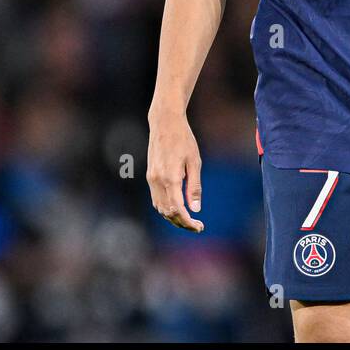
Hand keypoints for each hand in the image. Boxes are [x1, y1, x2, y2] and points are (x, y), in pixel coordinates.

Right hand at [146, 103, 203, 231]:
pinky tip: (177, 208)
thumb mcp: (195, 162)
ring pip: (160, 208)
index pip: (178, 209)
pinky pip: (156, 199)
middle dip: (182, 223)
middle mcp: (157, 181)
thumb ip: (194, 186)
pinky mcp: (150, 176)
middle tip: (197, 226)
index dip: (188, 222)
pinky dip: (166, 208)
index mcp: (170, 178)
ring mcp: (151, 179)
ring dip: (173, 217)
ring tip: (189, 219)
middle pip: (167, 212)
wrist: (165, 123)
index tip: (199, 227)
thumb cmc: (184, 140)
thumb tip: (195, 209)